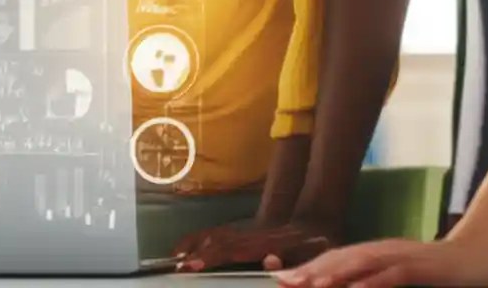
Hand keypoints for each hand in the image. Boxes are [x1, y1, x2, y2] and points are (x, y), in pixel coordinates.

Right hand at [173, 219, 335, 271]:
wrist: (313, 222)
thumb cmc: (311, 246)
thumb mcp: (308, 254)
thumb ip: (288, 260)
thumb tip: (269, 261)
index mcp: (261, 243)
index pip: (230, 250)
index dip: (210, 256)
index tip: (191, 263)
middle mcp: (247, 236)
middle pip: (216, 242)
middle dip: (195, 253)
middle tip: (176, 266)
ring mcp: (242, 231)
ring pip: (212, 235)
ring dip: (192, 245)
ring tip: (174, 257)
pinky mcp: (239, 231)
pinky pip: (213, 233)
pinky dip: (196, 239)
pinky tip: (183, 248)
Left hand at [275, 238, 487, 287]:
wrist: (482, 257)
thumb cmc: (440, 274)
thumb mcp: (400, 277)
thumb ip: (374, 280)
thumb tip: (351, 286)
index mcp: (375, 255)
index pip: (334, 259)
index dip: (307, 267)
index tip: (281, 277)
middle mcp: (383, 251)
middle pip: (340, 259)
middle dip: (311, 271)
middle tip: (285, 282)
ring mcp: (402, 257)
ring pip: (362, 263)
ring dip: (334, 273)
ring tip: (311, 284)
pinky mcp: (423, 267)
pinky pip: (394, 274)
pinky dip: (374, 281)